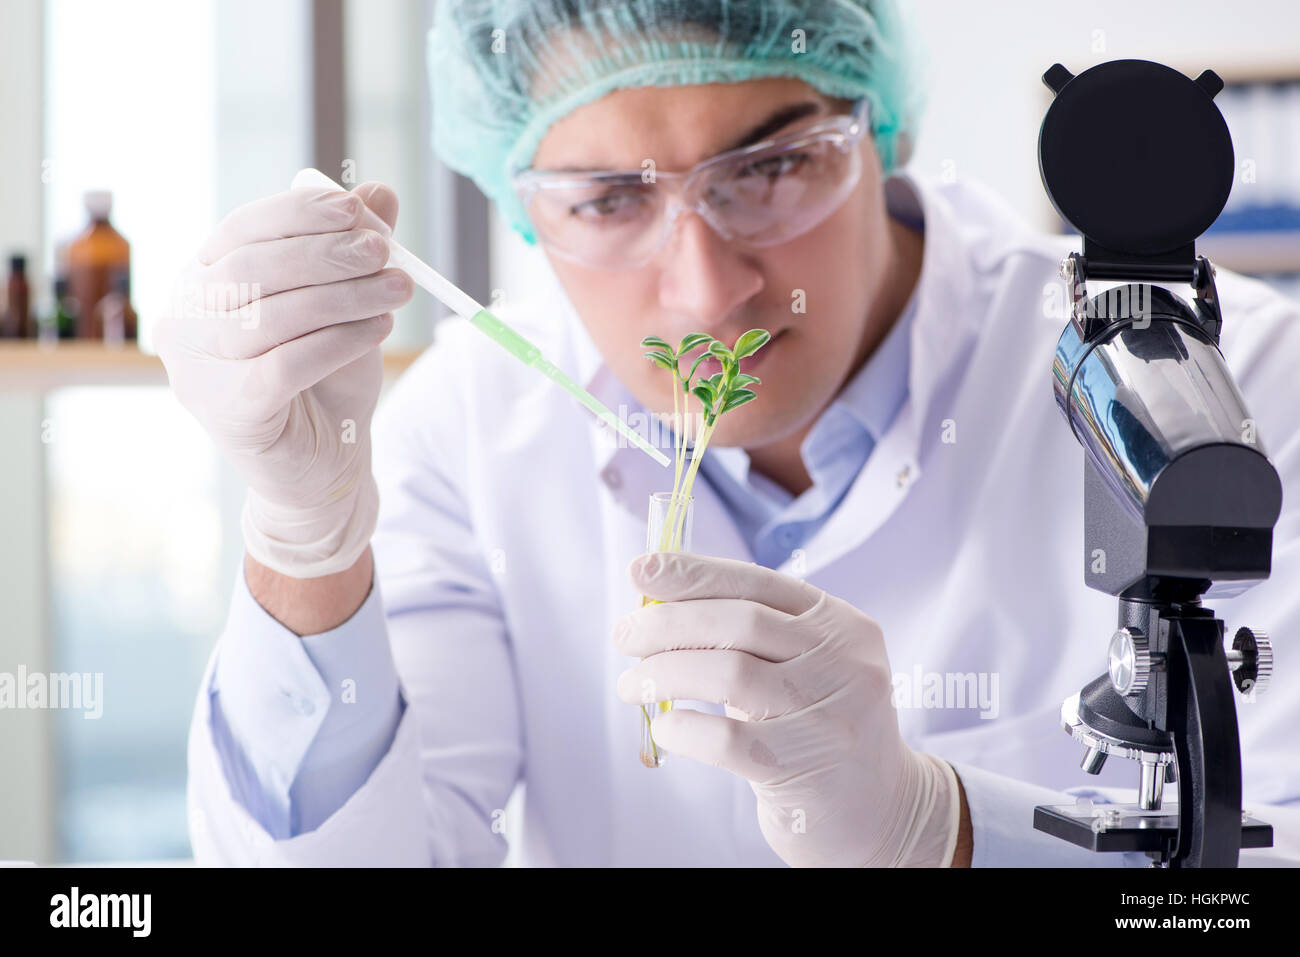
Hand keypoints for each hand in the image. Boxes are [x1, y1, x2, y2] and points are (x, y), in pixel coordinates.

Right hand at [156, 182, 412, 577]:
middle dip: (327, 255)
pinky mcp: (229, 412)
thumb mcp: (345, 305)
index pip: (240, 231)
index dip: (297, 215)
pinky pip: (285, 364)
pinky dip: (337, 341)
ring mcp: (198, 370)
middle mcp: (186, 322)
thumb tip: (378, 194)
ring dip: (344, 296)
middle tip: (387, 255)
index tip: (355, 211)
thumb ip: (352, 248)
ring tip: (397, 292)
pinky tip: (378, 330)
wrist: (323, 464)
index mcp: (202, 282)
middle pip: (252, 270)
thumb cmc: (326, 377)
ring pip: (270, 316)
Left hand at [613, 552, 960, 866]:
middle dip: (668, 624)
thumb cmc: (820, 729)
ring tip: (630, 683)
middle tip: (624, 636)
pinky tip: (663, 726)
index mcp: (840, 624)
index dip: (692, 572)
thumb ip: (752, 634)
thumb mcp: (806, 667)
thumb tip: (659, 604)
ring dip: (662, 673)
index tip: (640, 571)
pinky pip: (725, 738)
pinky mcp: (805, 766)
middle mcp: (843, 661)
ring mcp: (829, 714)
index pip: (757, 582)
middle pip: (738, 623)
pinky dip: (682, 727)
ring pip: (728, 674)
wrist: (883, 813)